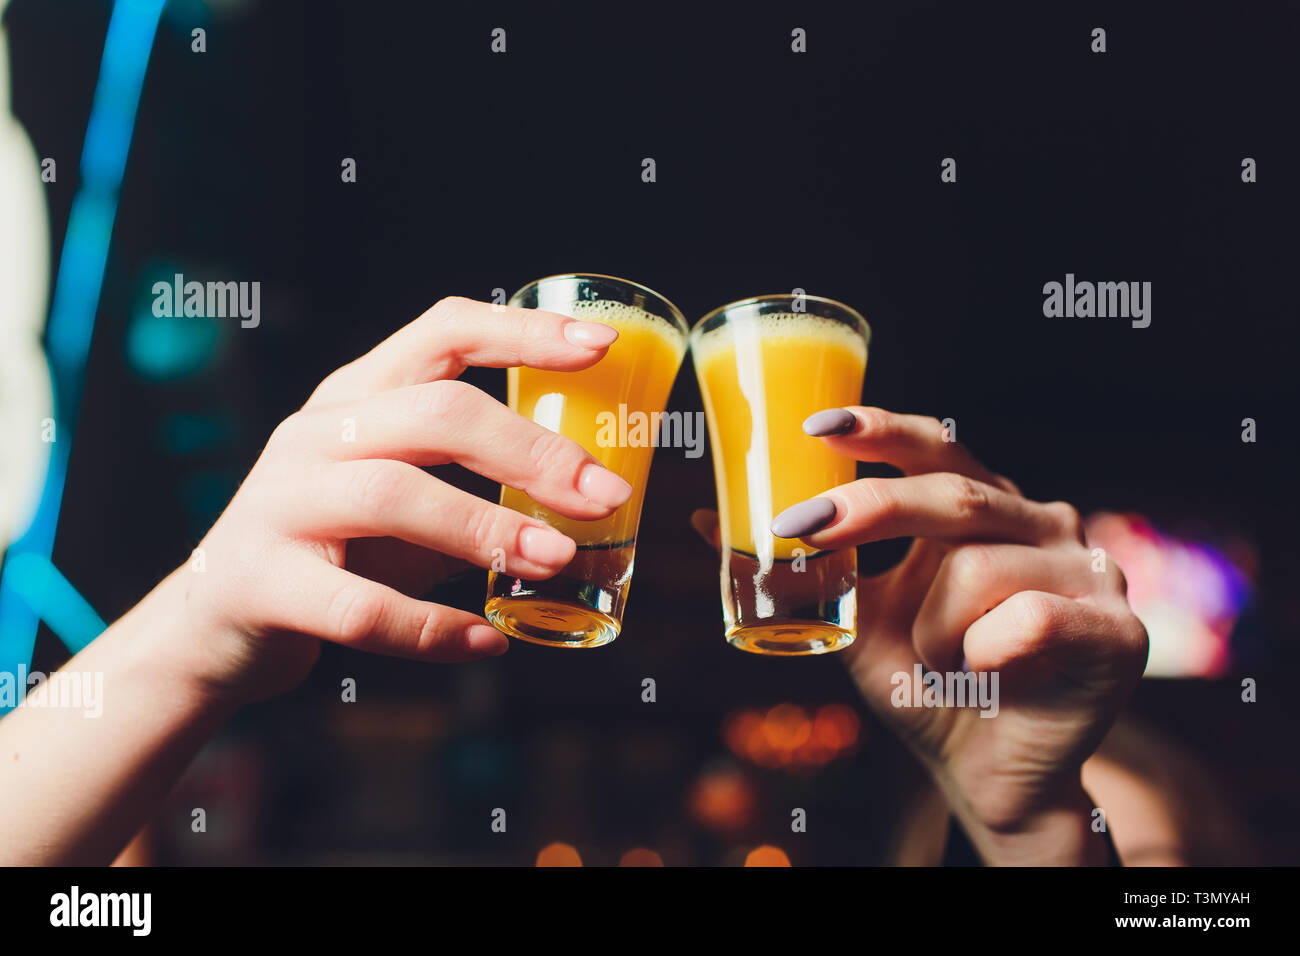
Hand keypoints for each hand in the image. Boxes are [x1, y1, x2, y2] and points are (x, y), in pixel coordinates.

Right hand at [155, 296, 632, 704]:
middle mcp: (317, 435)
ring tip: (556, 562)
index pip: (444, 331)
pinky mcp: (262, 581)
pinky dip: (430, 627)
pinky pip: (358, 606)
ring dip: (487, 530)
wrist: (212, 625)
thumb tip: (592, 498)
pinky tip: (484, 641)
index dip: (524, 332)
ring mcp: (282, 502)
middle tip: (602, 496)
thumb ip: (472, 480)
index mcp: (358, 398)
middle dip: (530, 452)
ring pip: (394, 496)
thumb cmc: (334, 550)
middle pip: (435, 414)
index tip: (601, 345)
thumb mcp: (399, 491)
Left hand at [694, 407, 1147, 863]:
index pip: (938, 448)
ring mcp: (1089, 569)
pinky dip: (984, 654)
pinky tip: (987, 673)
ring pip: (975, 571)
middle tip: (798, 529)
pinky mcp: (1117, 629)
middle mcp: (1041, 523)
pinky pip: (1028, 620)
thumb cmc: (928, 685)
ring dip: (931, 630)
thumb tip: (707, 522)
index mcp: (986, 510)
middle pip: (953, 496)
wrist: (989, 776)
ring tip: (944, 663)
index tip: (819, 426)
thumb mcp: (858, 623)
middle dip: (868, 510)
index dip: (882, 431)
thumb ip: (805, 572)